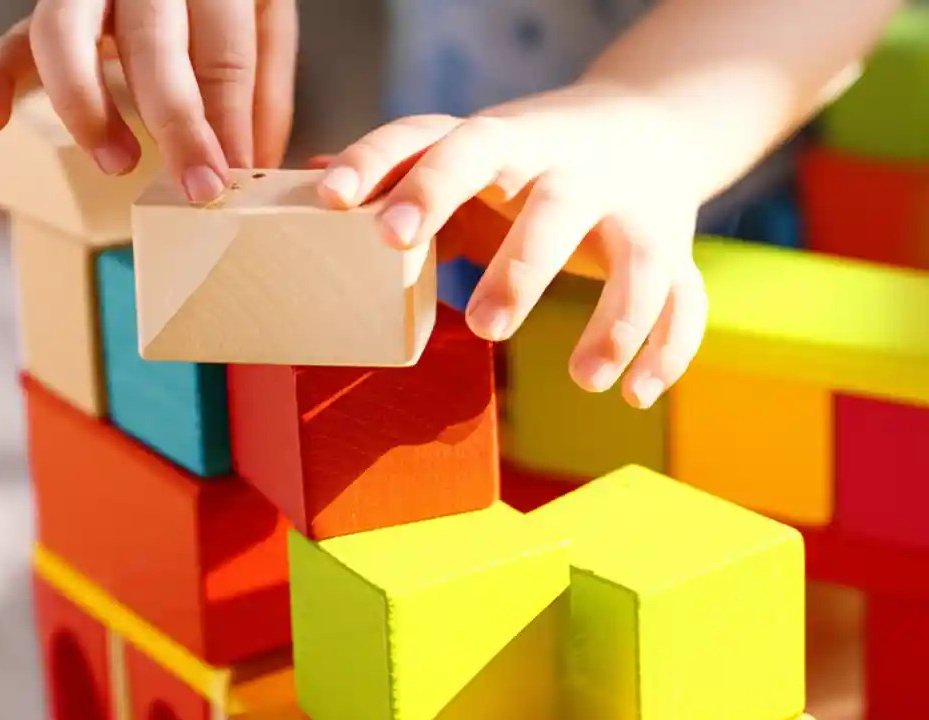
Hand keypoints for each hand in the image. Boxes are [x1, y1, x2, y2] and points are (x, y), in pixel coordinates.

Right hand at [0, 0, 297, 201]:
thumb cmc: (220, 0)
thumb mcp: (260, 23)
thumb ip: (260, 90)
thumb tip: (254, 170)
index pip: (222, 51)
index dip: (230, 120)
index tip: (232, 178)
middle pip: (154, 44)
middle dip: (177, 122)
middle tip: (195, 187)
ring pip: (65, 34)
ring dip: (88, 107)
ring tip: (117, 164)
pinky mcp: (51, 8)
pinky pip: (13, 40)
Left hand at [319, 82, 709, 409]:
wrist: (642, 124)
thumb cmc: (520, 161)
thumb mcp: (465, 157)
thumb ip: (400, 175)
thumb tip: (310, 184)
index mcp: (502, 141)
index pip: (448, 144)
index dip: (400, 175)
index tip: (343, 206)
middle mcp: (570, 168)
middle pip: (554, 207)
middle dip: (521, 264)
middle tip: (480, 325)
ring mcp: (630, 206)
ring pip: (637, 259)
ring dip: (613, 319)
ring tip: (579, 379)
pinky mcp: (671, 243)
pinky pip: (685, 296)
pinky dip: (667, 348)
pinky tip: (632, 394)